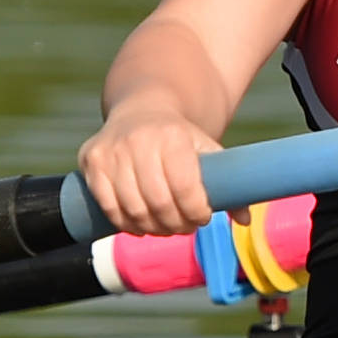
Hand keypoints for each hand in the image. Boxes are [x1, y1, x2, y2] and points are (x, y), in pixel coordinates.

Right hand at [80, 97, 222, 234]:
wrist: (142, 110)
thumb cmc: (180, 139)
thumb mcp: (207, 150)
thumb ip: (229, 184)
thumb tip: (245, 221)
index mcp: (173, 136)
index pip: (186, 188)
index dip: (197, 212)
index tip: (203, 217)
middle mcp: (139, 140)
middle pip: (159, 204)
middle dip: (177, 224)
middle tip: (185, 227)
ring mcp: (111, 150)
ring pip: (133, 209)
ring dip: (153, 228)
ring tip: (165, 227)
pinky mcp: (92, 161)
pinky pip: (108, 207)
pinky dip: (126, 223)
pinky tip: (140, 224)